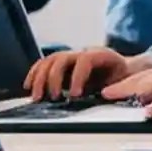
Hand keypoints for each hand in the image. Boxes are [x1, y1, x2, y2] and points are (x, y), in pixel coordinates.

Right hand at [24, 47, 138, 100]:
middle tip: (53, 98)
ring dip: (40, 78)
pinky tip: (28, 87)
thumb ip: (113, 87)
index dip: (77, 77)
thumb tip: (103, 95)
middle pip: (61, 58)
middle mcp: (83, 52)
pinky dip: (34, 74)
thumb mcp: (123, 81)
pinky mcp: (62, 64)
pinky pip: (44, 64)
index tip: (74, 95)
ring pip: (49, 61)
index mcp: (100, 55)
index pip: (84, 60)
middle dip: (54, 78)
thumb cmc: (122, 76)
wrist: (122, 68)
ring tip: (37, 97)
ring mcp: (71, 56)